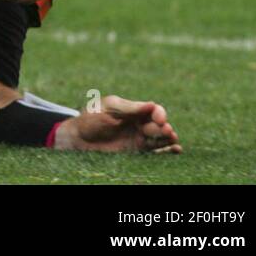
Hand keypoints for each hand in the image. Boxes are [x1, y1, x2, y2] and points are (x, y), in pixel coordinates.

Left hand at [52, 95, 182, 152]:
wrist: (79, 138)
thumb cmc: (91, 118)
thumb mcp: (109, 108)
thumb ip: (129, 108)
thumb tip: (152, 105)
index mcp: (133, 109)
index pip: (153, 110)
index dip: (159, 113)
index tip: (159, 118)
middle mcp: (139, 123)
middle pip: (158, 125)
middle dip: (164, 127)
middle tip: (166, 130)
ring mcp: (139, 137)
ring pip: (160, 138)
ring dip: (168, 138)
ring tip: (172, 139)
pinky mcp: (137, 150)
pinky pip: (155, 150)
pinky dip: (167, 150)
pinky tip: (176, 150)